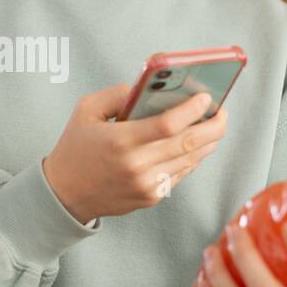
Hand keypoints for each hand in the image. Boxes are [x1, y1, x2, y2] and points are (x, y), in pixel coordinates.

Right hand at [43, 83, 227, 223]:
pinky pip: (181, 173)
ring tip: (215, 125)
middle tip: (223, 111)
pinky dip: (192, 157)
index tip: (207, 97)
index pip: (169, 124)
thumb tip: (153, 88)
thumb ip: (119, 94)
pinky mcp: (151, 197)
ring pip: (191, 160)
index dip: (193, 110)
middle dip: (214, 125)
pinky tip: (196, 144)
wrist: (64, 194)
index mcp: (120, 140)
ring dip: (208, 141)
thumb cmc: (75, 146)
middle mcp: (136, 165)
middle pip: (189, 144)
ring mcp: (146, 185)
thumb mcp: (86, 110)